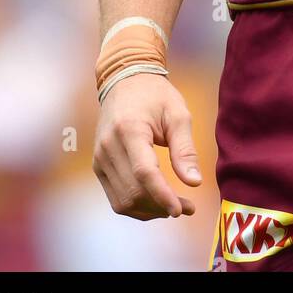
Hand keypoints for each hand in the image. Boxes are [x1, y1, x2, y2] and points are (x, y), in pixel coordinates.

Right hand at [93, 73, 201, 219]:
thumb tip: (194, 182)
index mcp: (129, 129)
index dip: (162, 195)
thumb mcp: (177, 114)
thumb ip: (185, 148)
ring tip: (175, 206)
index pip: (144, 172)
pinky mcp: (98, 167)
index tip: (181, 210)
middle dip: (161, 206)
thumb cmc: (155, 96)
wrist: (124, 81)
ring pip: (123, 201)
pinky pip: (116, 198)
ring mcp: (100, 158)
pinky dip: (137, 206)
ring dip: (150, 211)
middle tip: (188, 207)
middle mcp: (109, 146)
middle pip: (133, 191)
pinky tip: (157, 202)